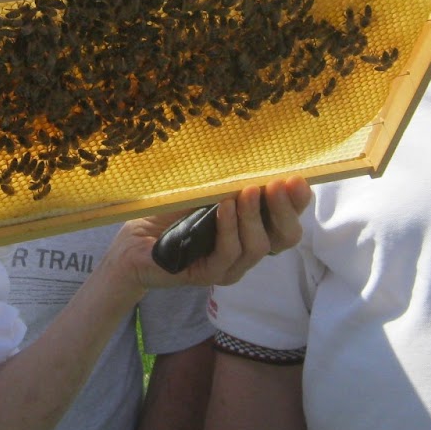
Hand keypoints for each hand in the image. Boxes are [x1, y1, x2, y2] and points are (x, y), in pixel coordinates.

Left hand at [117, 176, 310, 292]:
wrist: (133, 241)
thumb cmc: (171, 212)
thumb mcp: (205, 189)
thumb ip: (231, 180)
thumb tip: (257, 154)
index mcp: (254, 228)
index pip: (288, 218)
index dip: (298, 201)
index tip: (297, 179)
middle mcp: (248, 249)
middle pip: (286, 238)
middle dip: (286, 210)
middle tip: (277, 185)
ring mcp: (230, 267)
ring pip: (258, 247)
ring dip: (254, 217)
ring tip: (248, 191)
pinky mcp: (207, 275)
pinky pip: (227, 255)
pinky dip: (229, 230)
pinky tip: (224, 207)